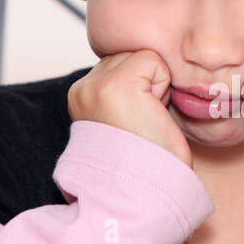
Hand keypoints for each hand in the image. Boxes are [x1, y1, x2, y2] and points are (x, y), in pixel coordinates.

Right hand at [67, 50, 193, 167]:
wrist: (146, 189)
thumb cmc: (147, 158)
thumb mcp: (125, 115)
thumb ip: (125, 86)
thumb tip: (144, 61)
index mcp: (80, 95)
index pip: (120, 62)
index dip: (141, 86)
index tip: (137, 119)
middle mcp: (82, 89)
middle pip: (131, 54)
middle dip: (147, 83)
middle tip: (144, 119)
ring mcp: (95, 86)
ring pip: (142, 56)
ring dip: (155, 84)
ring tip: (146, 117)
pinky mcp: (116, 86)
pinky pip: (153, 60)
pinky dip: (162, 85)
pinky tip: (152, 112)